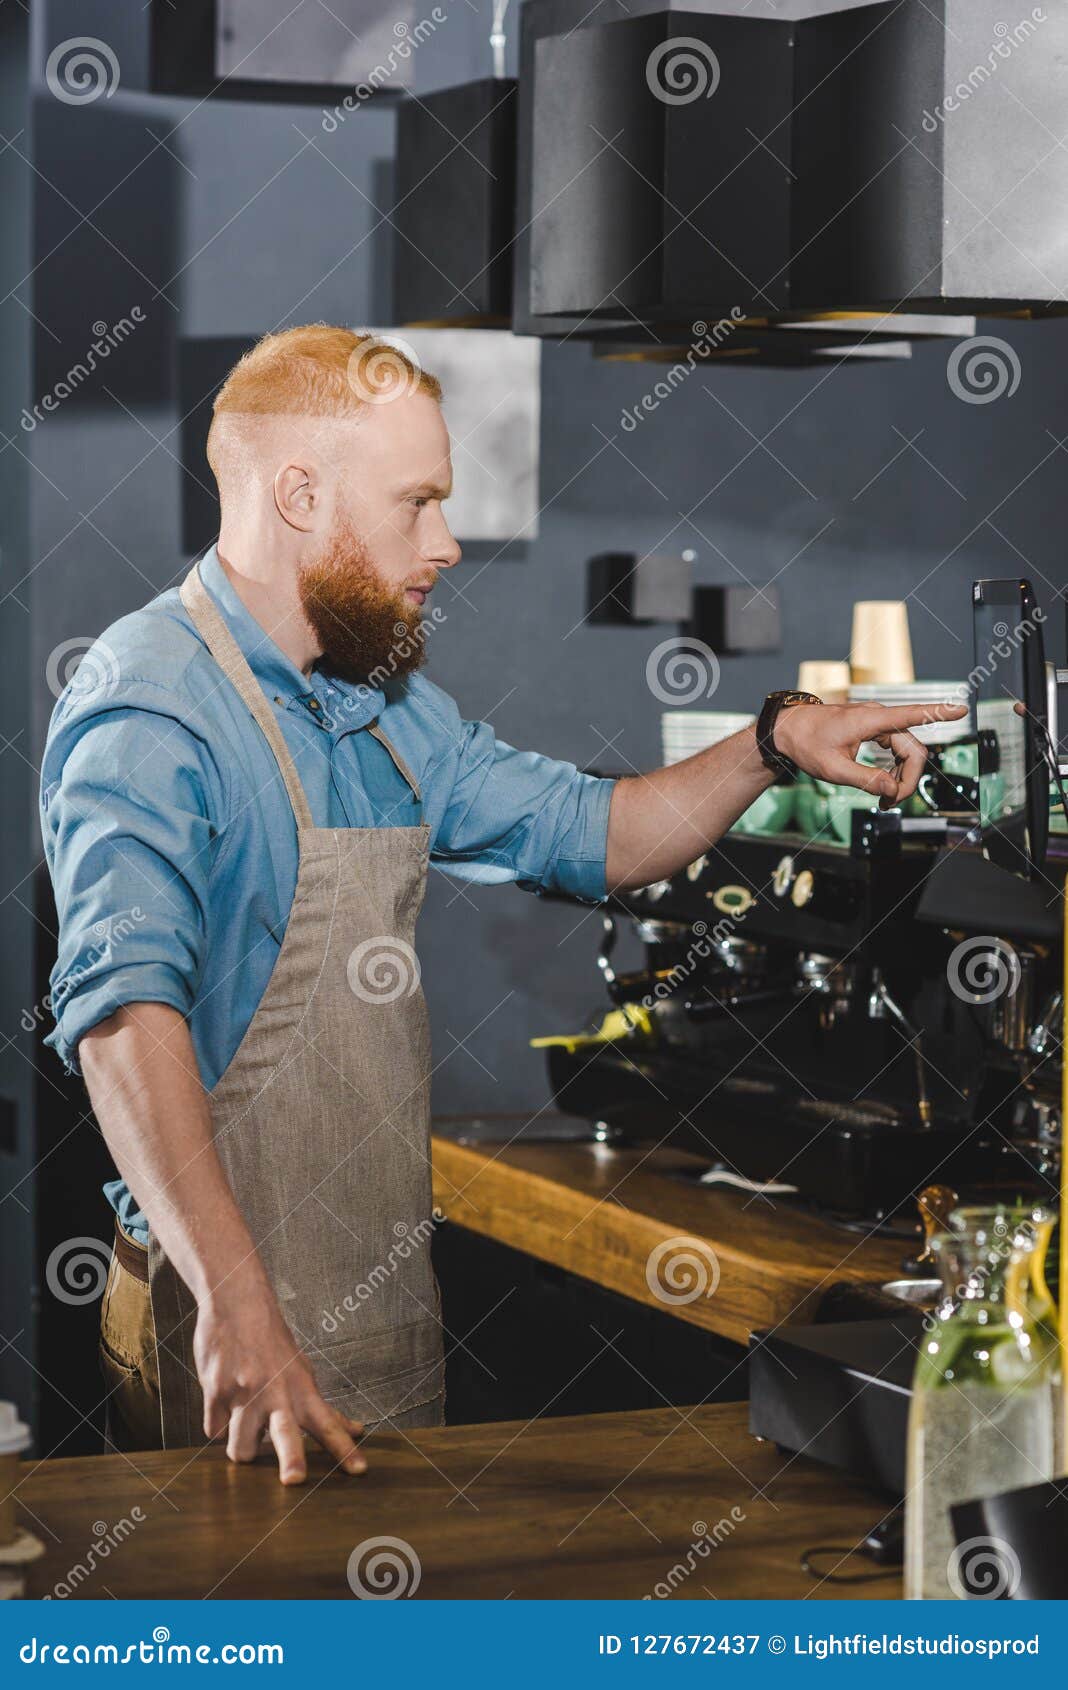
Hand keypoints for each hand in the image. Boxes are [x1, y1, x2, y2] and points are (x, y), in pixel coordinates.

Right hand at [193, 1270, 365, 1484]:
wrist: (237, 1303)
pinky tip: (223, 1403)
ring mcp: (244, 1393)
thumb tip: (357, 1430)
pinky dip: (218, 1424)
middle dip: (290, 1459)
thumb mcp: (303, 1373)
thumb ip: (325, 1409)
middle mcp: (276, 1393)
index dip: (345, 1449)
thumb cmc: (273, 1344)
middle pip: (286, 1434)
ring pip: (239, 1448)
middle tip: (295, 1480)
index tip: (361, 1471)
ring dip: (242, 1448)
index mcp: (302, 1390)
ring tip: (245, 1429)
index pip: (329, 1424)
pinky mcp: (215, 1391)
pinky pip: (213, 1430)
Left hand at [774, 700, 968, 809]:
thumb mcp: (833, 769)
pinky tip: (885, 787)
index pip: (912, 714)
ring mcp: (877, 722)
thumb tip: (892, 790)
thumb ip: (866, 780)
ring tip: (885, 801)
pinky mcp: (873, 728)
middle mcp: (878, 716)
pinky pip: (895, 749)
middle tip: (890, 804)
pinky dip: (894, 769)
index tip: (962, 709)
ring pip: (906, 751)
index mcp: (870, 719)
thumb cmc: (807, 744)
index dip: (939, 714)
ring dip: (902, 777)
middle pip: (912, 749)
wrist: (788, 730)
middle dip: (908, 779)